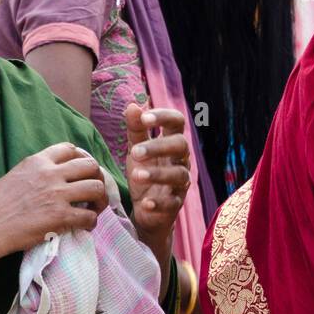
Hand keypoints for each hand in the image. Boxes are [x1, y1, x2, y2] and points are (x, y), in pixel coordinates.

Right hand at [0, 143, 108, 257]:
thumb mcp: (16, 175)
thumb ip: (37, 171)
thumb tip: (55, 175)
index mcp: (38, 161)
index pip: (70, 148)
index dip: (81, 158)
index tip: (82, 171)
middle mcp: (51, 174)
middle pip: (90, 165)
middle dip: (97, 177)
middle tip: (94, 190)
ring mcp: (57, 195)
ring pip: (97, 188)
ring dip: (100, 199)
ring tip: (95, 207)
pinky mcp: (60, 217)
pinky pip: (89, 216)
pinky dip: (92, 221)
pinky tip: (86, 225)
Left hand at [124, 105, 190, 247]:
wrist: (145, 208)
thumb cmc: (144, 171)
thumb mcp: (136, 149)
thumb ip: (135, 129)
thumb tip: (132, 105)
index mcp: (172, 141)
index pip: (177, 122)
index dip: (163, 117)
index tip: (144, 118)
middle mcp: (181, 160)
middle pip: (180, 145)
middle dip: (158, 146)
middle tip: (135, 151)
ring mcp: (180, 183)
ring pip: (178, 174)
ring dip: (157, 174)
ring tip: (136, 175)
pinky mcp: (175, 204)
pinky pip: (172, 202)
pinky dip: (159, 203)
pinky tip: (145, 202)